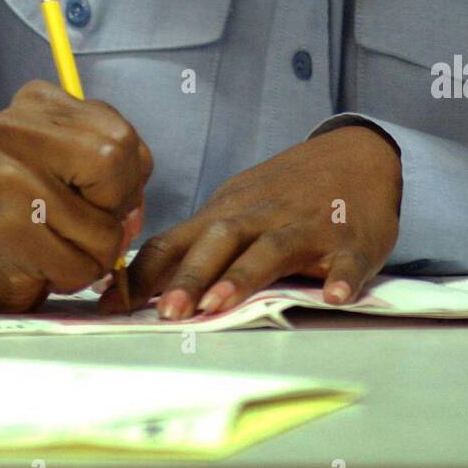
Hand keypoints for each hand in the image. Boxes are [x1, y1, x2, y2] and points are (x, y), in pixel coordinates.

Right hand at [0, 79, 151, 311]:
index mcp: (39, 100)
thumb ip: (122, 168)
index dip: (127, 177)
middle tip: (84, 220)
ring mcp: (8, 177)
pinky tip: (47, 261)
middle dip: (115, 208)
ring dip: (96, 252)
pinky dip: (75, 274)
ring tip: (62, 242)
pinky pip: (78, 264)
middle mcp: (15, 128)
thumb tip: (130, 217)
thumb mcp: (83, 162)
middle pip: (114, 163)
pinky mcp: (6, 228)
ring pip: (103, 227)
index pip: (122, 136)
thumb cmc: (43, 205)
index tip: (96, 192)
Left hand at [96, 123, 401, 317]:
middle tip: (166, 312)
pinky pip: (348, 260)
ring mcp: (307, 227)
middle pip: (220, 240)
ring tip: (220, 305)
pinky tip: (335, 295)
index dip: (143, 275)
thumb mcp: (236, 208)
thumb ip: (195, 245)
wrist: (356, 155)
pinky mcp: (351, 241)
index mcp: (228, 213)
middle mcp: (262, 216)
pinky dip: (342, 277)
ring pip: (272, 249)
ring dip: (244, 276)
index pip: (176, 241)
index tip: (111, 307)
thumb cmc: (285, 193)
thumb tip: (136, 286)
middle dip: (191, 275)